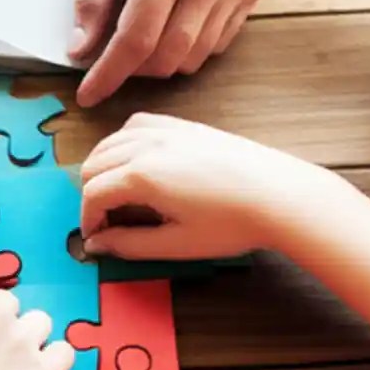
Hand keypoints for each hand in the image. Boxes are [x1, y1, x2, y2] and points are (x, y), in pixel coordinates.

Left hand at [70, 0, 263, 105]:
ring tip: (142, 32)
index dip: (108, 75)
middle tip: (112, 57)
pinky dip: (189, 45)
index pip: (135, 41)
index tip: (88, 95)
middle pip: (168, 58)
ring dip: (162, 59)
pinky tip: (173, 20)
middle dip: (134, 70)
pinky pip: (218, 42)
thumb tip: (81, 49)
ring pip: (195, 56)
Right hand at [79, 113, 343, 258]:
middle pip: (94, 163)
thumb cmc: (232, 223)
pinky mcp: (184, 125)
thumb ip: (130, 245)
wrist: (280, 195)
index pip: (93, 194)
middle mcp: (147, 145)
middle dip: (93, 193)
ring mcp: (166, 130)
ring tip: (120, 193)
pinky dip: (125, 142)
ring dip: (105, 167)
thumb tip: (98, 245)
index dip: (89, 219)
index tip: (98, 237)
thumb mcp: (176, 244)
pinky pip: (136, 124)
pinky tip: (137, 161)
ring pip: (110, 141)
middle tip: (109, 219)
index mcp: (142, 175)